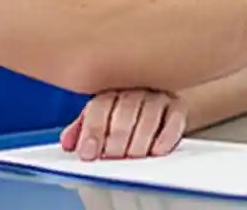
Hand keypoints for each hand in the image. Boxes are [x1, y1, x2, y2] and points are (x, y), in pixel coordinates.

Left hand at [61, 89, 187, 160]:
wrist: (160, 108)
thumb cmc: (125, 115)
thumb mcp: (102, 119)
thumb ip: (84, 130)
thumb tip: (68, 143)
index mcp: (111, 90)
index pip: (100, 106)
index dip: (93, 131)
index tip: (89, 153)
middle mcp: (135, 89)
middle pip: (125, 110)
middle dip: (117, 137)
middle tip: (113, 157)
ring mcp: (158, 96)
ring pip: (149, 114)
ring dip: (140, 139)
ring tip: (133, 157)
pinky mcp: (179, 107)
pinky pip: (174, 119)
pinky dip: (166, 136)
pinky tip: (156, 150)